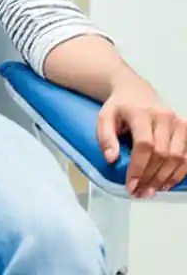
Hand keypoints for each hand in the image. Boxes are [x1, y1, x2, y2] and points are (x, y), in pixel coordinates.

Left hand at [97, 73, 186, 197]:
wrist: (135, 90)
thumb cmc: (119, 106)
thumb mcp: (104, 117)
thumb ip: (105, 137)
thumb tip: (111, 159)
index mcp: (141, 113)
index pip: (144, 145)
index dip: (139, 168)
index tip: (130, 184)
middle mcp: (163, 116)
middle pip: (162, 153)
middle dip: (151, 177)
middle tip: (139, 192)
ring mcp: (177, 122)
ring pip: (178, 156)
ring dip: (165, 178)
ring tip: (151, 191)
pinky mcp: (185, 127)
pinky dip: (180, 172)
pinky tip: (167, 183)